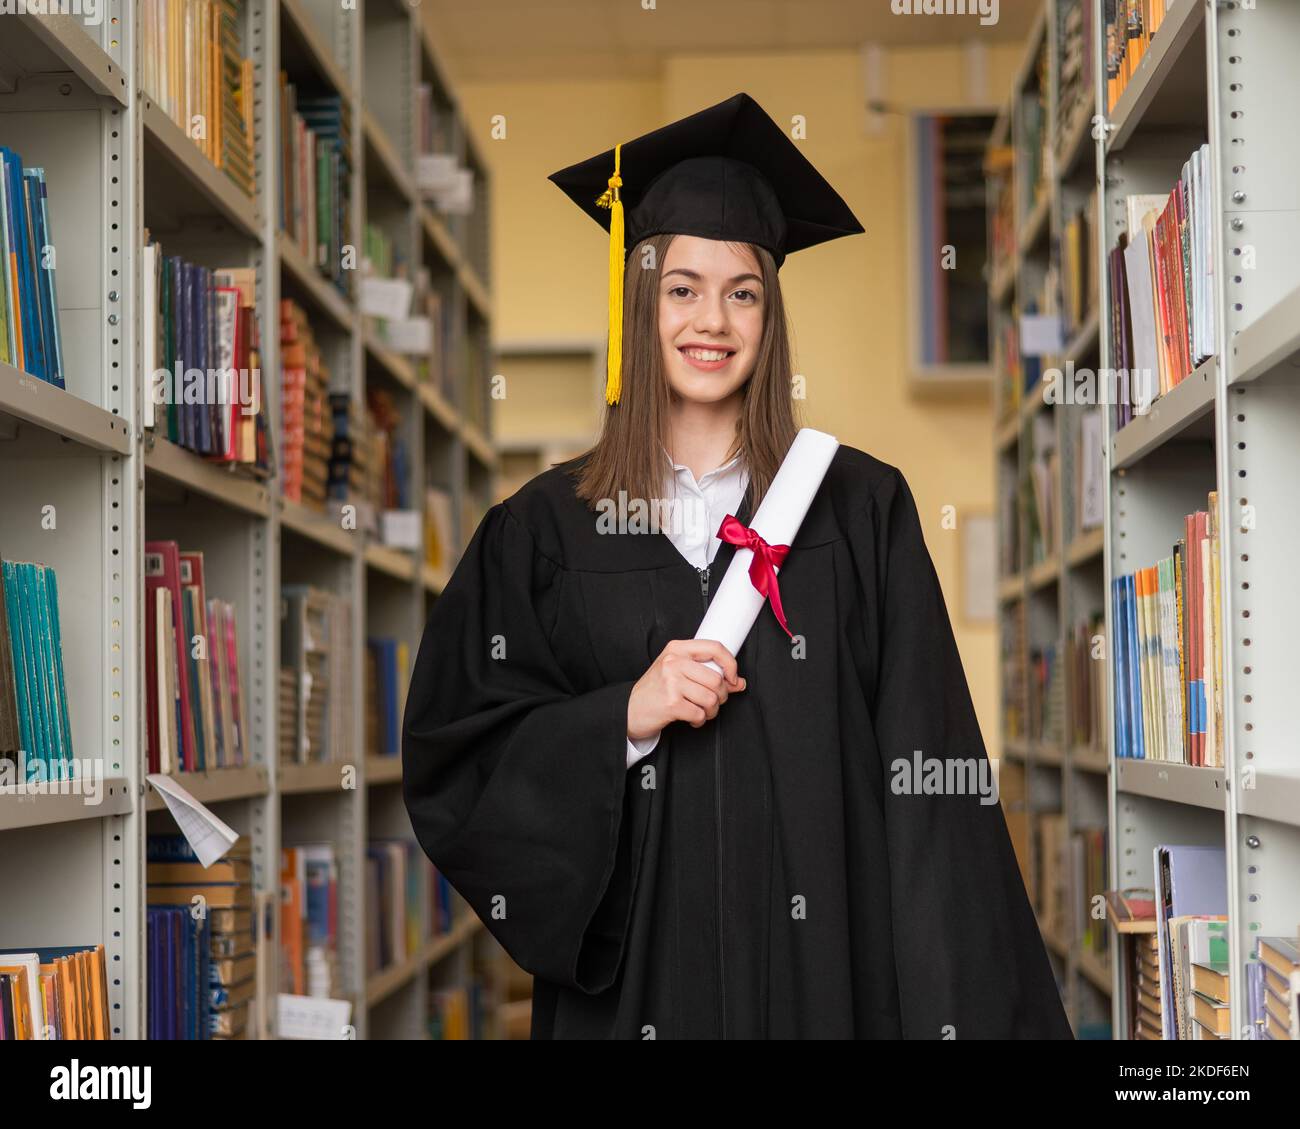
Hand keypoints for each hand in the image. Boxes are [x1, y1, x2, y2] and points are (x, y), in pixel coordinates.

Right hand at [627, 639, 745, 737]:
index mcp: (677, 649)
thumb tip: (739, 682)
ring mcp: (671, 682)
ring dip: (710, 710)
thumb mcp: (677, 672)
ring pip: (711, 698)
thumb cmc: (655, 689)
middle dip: (720, 696)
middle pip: (716, 679)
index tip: (733, 678)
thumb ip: (707, 674)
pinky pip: (700, 714)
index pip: (715, 648)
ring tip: (700, 711)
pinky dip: (699, 720)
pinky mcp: (671, 703)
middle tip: (711, 701)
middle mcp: (673, 662)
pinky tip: (691, 718)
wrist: (629, 709)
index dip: (731, 664)